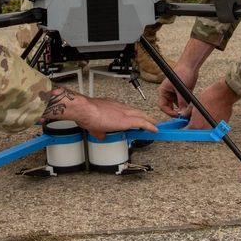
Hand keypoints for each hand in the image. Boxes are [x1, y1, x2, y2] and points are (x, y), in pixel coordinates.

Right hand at [38, 86, 156, 139]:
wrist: (87, 110)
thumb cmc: (86, 114)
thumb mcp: (93, 124)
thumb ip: (99, 131)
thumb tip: (101, 136)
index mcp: (111, 105)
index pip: (124, 109)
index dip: (130, 113)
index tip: (132, 116)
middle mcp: (119, 106)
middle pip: (135, 110)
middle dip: (143, 115)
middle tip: (148, 120)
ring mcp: (124, 112)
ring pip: (141, 115)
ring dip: (147, 120)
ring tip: (153, 124)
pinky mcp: (127, 120)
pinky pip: (142, 123)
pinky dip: (149, 126)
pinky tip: (154, 129)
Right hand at [157, 37, 213, 117]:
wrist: (190, 66)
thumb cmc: (182, 72)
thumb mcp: (181, 88)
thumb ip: (182, 101)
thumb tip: (183, 113)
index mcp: (163, 91)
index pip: (163, 106)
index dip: (169, 112)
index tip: (177, 116)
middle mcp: (167, 94)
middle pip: (169, 108)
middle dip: (176, 112)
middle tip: (183, 116)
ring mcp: (175, 95)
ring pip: (177, 107)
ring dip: (182, 109)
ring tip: (188, 112)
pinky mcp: (181, 95)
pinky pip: (183, 104)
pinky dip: (186, 106)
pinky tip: (190, 108)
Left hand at [181, 78, 238, 129]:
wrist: (223, 95)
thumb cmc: (208, 98)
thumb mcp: (193, 104)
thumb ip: (186, 112)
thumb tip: (183, 115)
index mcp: (196, 125)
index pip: (186, 131)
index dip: (183, 128)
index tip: (183, 125)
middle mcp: (205, 130)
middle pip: (195, 134)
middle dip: (192, 129)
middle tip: (192, 121)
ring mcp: (214, 129)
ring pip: (205, 133)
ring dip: (201, 128)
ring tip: (201, 119)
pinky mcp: (221, 127)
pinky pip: (213, 130)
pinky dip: (209, 126)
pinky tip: (209, 118)